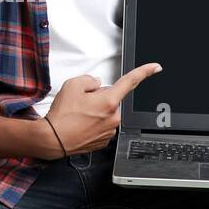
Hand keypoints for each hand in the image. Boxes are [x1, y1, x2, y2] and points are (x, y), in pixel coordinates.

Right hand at [42, 63, 162, 155]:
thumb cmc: (62, 115)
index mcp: (109, 101)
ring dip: (96, 111)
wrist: (53, 139)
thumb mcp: (72, 85)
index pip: (130, 82)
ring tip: (78, 115)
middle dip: (100, 97)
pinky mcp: (104, 140)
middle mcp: (113, 117)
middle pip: (112, 99)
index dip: (144, 72)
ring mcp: (109, 130)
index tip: (155, 67)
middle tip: (82, 103)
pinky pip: (102, 125)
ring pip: (107, 113)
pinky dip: (93, 123)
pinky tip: (80, 124)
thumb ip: (89, 80)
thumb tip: (96, 84)